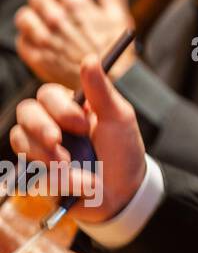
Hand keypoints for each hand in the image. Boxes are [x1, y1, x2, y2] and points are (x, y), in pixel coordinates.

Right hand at [10, 56, 146, 222]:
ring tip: (74, 167)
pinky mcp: (36, 172)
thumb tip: (90, 58)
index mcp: (71, 108)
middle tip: (59, 142)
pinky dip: (54, 178)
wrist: (123, 194)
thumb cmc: (123, 151)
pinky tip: (78, 183)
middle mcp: (51, 124)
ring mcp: (41, 148)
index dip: (59, 107)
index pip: (46, 94)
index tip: (83, 123)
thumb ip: (101, 90)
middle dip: (41, 127)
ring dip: (48, 155)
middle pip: (25, 112)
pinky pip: (27, 168)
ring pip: (19, 139)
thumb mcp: (118, 118)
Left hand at [16, 0, 134, 88]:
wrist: (108, 84)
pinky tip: (40, 42)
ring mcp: (45, 38)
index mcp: (78, 6)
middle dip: (44, 2)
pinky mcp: (37, 56)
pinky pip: (21, 40)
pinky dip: (28, 40)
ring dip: (32, 20)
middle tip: (51, 11)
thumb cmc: (114, 49)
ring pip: (24, 17)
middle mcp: (58, 19)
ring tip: (42, 26)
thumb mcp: (119, 18)